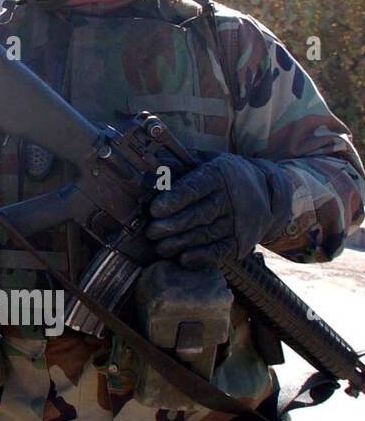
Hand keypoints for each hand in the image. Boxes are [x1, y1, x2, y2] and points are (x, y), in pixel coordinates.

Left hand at [145, 153, 293, 269]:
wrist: (268, 192)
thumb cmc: (224, 176)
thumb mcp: (206, 161)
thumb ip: (179, 163)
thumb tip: (151, 163)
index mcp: (219, 176)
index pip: (193, 189)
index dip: (172, 201)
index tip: (154, 210)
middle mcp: (230, 200)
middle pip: (197, 215)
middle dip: (170, 225)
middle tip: (151, 231)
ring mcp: (238, 222)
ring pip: (205, 235)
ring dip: (178, 243)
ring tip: (159, 246)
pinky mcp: (242, 241)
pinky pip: (219, 251)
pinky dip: (200, 257)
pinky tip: (183, 258)